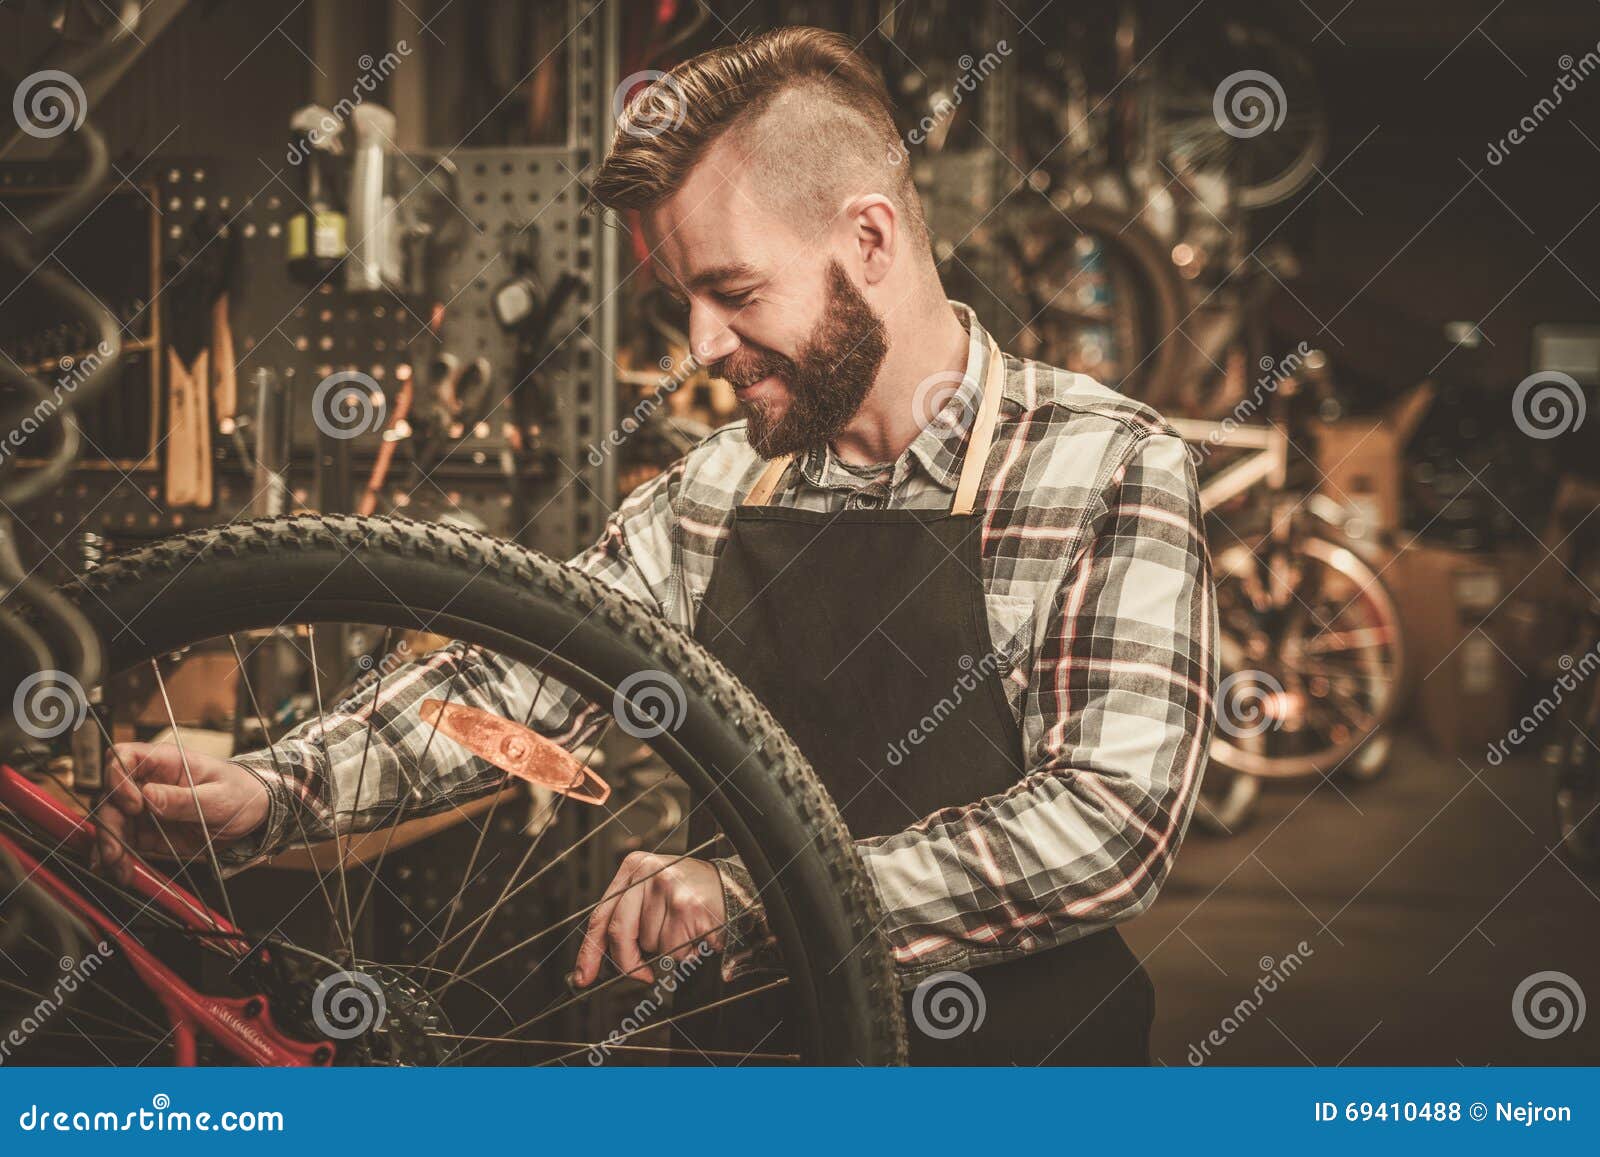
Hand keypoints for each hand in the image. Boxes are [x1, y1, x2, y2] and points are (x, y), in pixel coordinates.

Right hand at [95, 742, 269, 884]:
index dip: (118, 778)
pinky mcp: (146, 832)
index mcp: (167, 762)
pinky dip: (119, 859)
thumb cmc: (240, 793)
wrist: (253, 815)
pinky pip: (124, 843)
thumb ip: (184, 799)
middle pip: (110, 796)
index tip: (134, 804)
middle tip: (115, 851)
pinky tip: (122, 872)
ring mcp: (145, 808)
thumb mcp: (218, 797)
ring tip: (118, 869)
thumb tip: (148, 795)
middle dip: (108, 824)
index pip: (124, 756)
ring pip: (112, 822)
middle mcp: (149, 782)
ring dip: (109, 846)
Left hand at [572, 852, 725, 985]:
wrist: (735, 886)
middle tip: (642, 973)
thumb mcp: (653, 891)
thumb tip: (602, 958)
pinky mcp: (687, 907)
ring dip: (667, 949)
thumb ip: (628, 915)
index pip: (601, 914)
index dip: (589, 951)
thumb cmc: (691, 893)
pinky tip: (696, 934)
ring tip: (684, 930)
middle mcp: (648, 873)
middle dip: (628, 962)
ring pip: (650, 944)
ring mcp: (668, 889)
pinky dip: (685, 952)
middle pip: (619, 932)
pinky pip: (673, 950)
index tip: (584, 976)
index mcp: (634, 867)